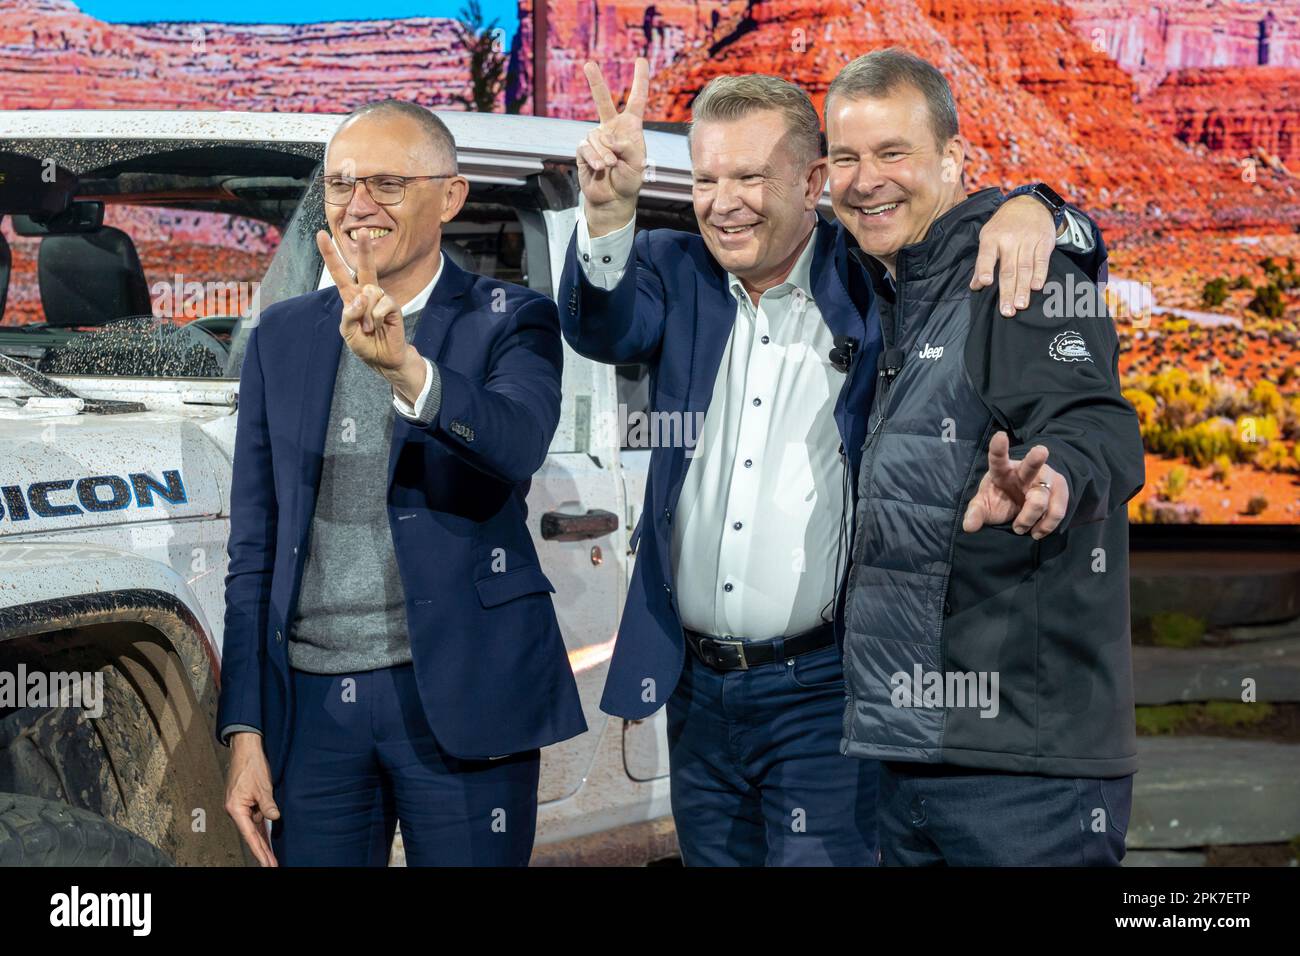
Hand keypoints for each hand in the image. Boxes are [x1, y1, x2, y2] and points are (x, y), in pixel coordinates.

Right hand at [224, 733, 278, 866]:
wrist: (245, 749)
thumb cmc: (251, 765)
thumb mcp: (263, 786)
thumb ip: (268, 805)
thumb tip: (274, 818)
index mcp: (236, 808)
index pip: (250, 835)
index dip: (260, 851)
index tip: (267, 863)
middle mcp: (235, 810)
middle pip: (251, 835)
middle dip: (262, 851)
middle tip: (272, 865)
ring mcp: (240, 806)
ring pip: (254, 827)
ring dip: (263, 840)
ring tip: (272, 857)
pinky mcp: (245, 801)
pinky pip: (255, 818)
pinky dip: (262, 827)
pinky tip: (268, 839)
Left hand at [316, 229, 406, 371]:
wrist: (384, 359)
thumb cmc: (364, 344)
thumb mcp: (347, 332)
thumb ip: (348, 315)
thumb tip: (361, 298)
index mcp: (351, 297)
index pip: (339, 273)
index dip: (330, 254)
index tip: (322, 235)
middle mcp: (366, 293)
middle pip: (364, 267)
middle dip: (365, 249)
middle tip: (364, 231)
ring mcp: (380, 298)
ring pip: (370, 292)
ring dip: (366, 315)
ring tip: (369, 328)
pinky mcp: (392, 306)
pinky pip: (381, 305)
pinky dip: (376, 318)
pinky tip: (379, 326)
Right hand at [577, 58, 648, 236]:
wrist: (612, 199)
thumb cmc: (629, 181)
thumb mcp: (638, 164)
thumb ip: (629, 148)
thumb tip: (611, 140)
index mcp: (631, 128)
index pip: (637, 100)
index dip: (639, 80)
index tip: (640, 60)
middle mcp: (612, 128)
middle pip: (603, 101)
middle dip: (595, 82)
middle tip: (588, 64)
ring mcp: (597, 138)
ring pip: (596, 136)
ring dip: (604, 153)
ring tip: (610, 166)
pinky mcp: (584, 150)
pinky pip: (586, 147)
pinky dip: (593, 158)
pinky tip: (599, 167)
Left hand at [962, 431, 1068, 539]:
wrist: (1023, 505)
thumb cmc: (1001, 499)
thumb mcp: (985, 506)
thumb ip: (976, 514)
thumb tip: (968, 527)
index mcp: (1003, 470)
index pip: (998, 458)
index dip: (999, 447)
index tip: (1000, 435)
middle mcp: (1025, 471)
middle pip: (1032, 465)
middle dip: (1036, 458)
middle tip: (1041, 451)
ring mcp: (1045, 480)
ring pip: (1041, 498)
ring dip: (1029, 517)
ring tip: (1019, 528)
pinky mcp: (1059, 492)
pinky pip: (1057, 510)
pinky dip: (1046, 525)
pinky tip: (1036, 532)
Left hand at [970, 195, 1057, 316]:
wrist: (1030, 203)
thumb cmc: (1004, 226)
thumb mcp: (988, 237)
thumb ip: (982, 263)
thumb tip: (975, 286)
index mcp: (991, 238)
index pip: (986, 256)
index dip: (985, 269)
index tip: (984, 283)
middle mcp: (1010, 239)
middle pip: (1008, 269)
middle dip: (1007, 291)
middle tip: (1007, 311)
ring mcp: (1028, 240)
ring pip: (1025, 268)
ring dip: (1023, 288)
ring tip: (1021, 305)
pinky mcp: (1044, 241)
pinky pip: (1042, 260)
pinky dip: (1040, 274)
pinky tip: (1037, 287)